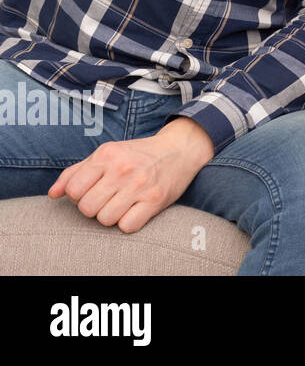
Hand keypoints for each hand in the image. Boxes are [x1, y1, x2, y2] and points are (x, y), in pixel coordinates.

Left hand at [48, 117, 214, 232]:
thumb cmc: (138, 154)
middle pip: (87, 208)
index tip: (92, 191)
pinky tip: (135, 210)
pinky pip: (127, 226)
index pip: (74, 190)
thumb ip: (76, 172)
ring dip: (111, 216)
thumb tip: (53, 194)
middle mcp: (123, 169)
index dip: (79, 196)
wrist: (179, 149)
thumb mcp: (107, 153)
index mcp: (107, 155)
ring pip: (105, 219)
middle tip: (107, 199)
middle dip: (94, 208)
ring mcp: (140, 185)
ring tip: (121, 204)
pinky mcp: (156, 200)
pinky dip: (128, 223)